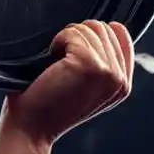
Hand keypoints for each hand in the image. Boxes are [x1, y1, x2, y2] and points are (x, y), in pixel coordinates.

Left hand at [0, 20, 133, 153]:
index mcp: (123, 84)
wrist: (31, 127)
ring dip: (66, 39)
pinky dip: (57, 41)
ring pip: (89, 27)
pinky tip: (52, 64)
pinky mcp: (91, 66)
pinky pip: (73, 33)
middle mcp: (121, 80)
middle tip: (62, 64)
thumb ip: (102, 60)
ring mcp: (109, 73)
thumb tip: (103, 26)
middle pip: (102, 27)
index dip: (92, 34)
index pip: (120, 33)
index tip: (73, 53)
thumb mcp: (84, 83)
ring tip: (57, 65)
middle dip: (77, 37)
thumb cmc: (48, 101)